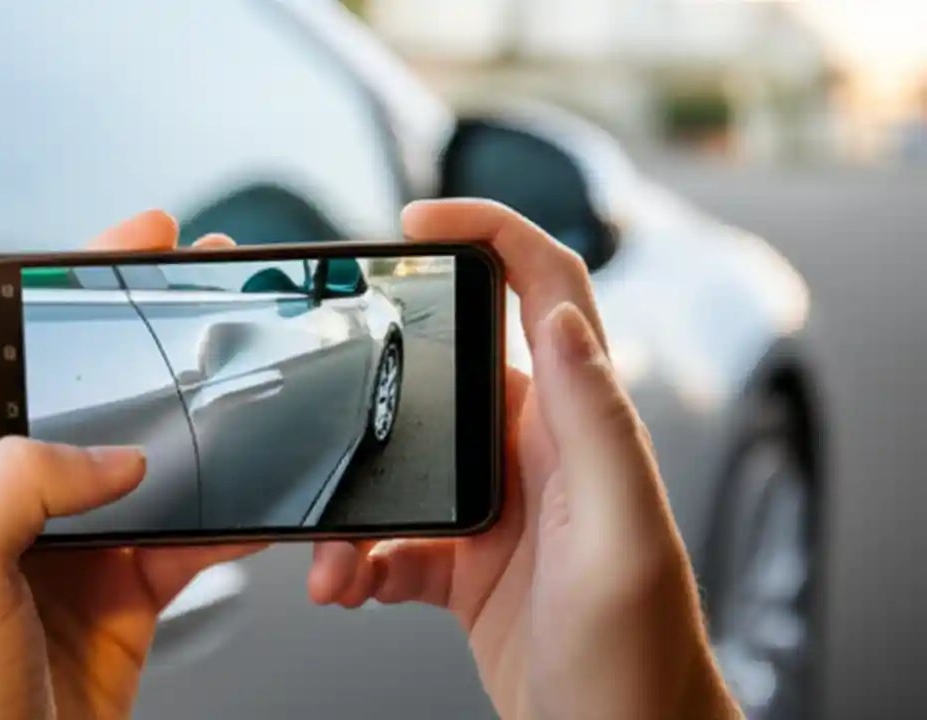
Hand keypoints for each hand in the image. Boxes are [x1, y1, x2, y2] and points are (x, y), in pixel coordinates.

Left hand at [0, 211, 258, 719]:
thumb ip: (22, 483)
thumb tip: (114, 455)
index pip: (29, 364)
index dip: (79, 291)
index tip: (134, 243)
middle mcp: (28, 509)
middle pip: (106, 403)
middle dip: (158, 340)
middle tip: (210, 288)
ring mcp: (84, 552)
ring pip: (162, 468)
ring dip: (207, 426)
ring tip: (248, 377)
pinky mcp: (130, 598)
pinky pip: (194, 540)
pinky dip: (234, 518)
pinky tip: (259, 499)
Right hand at [308, 199, 740, 719]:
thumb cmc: (640, 661)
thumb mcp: (621, 539)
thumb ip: (596, 426)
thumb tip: (563, 322)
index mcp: (580, 428)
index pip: (546, 291)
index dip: (491, 231)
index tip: (421, 218)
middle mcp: (539, 455)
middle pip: (447, 368)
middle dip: (377, 375)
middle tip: (326, 380)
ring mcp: (500, 508)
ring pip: (402, 461)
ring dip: (353, 500)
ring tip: (329, 549)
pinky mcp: (467, 561)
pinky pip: (392, 536)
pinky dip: (356, 558)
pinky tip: (348, 584)